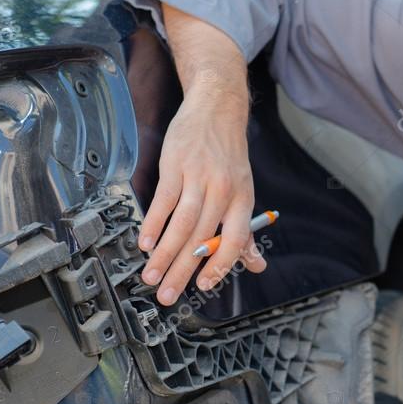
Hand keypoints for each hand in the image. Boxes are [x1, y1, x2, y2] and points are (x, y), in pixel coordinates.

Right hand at [138, 4, 264, 304]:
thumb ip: (247, 230)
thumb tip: (256, 265)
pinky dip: (154, 223)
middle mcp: (224, 190)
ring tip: (151, 275)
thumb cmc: (229, 155)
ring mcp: (199, 177)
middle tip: (167, 295)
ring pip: (182, 222)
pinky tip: (146, 243)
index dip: (220, 265)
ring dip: (165, 253)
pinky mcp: (176, 165)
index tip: (204, 285)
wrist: (217, 108)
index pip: (235, 239)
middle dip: (183, 270)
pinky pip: (164, 200)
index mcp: (243, 199)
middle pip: (202, 237)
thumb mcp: (244, 190)